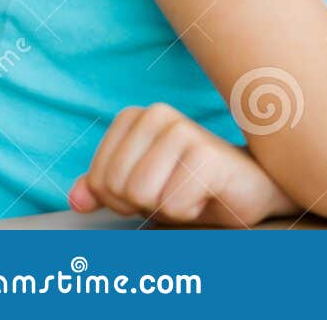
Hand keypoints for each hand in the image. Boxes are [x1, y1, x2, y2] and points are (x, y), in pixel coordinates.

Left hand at [69, 103, 297, 227]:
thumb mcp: (139, 188)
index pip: (98, 178)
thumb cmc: (192, 185)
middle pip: (116, 186)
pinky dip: (189, 211)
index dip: (119, 198)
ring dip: (165, 207)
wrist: (249, 187)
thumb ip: (102, 190)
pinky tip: (205, 195)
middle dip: (141, 204)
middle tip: (172, 191)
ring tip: (188, 191)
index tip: (151, 188)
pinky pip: (172, 205)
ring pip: (141, 194)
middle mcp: (158, 115)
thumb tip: (77, 199)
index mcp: (135, 118)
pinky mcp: (207, 154)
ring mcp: (185, 130)